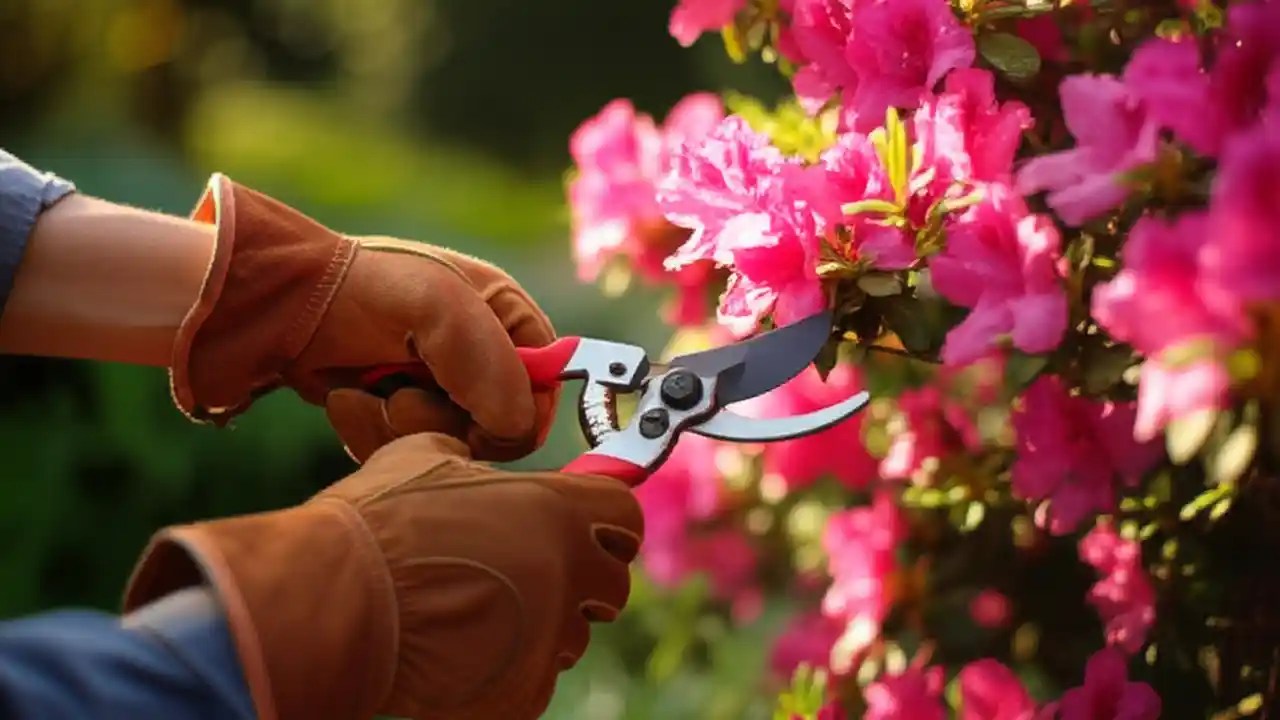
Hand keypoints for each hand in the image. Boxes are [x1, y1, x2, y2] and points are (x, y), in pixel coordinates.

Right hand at [123, 394, 643, 719]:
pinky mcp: (524, 691)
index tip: (589, 530)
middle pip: (612, 582)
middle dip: (581, 580)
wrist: (332, 601)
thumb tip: (481, 464)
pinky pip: (538, 680)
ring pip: (574, 636)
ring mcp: (548, 635)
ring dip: (545, 626)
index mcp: (555, 508)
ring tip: (481, 614)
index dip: (607, 522)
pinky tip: (464, 651)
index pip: (624, 513)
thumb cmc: (375, 523)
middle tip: (531, 577)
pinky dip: (511, 671)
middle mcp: (566, 570)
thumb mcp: (426, 457)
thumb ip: (475, 460)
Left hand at [172, 174, 555, 461]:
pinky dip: (372, 436)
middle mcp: (480, 355)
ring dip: (400, 429)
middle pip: (499, 427)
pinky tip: (345, 401)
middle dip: (445, 421)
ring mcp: (438, 388)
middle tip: (400, 397)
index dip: (517, 409)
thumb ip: (494, 366)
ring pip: (451, 448)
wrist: (273, 304)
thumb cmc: (361, 289)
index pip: (546, 385)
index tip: (474, 417)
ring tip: (360, 393)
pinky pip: (409, 453)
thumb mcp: (439, 308)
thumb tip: (514, 429)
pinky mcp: (399, 415)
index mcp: (506, 317)